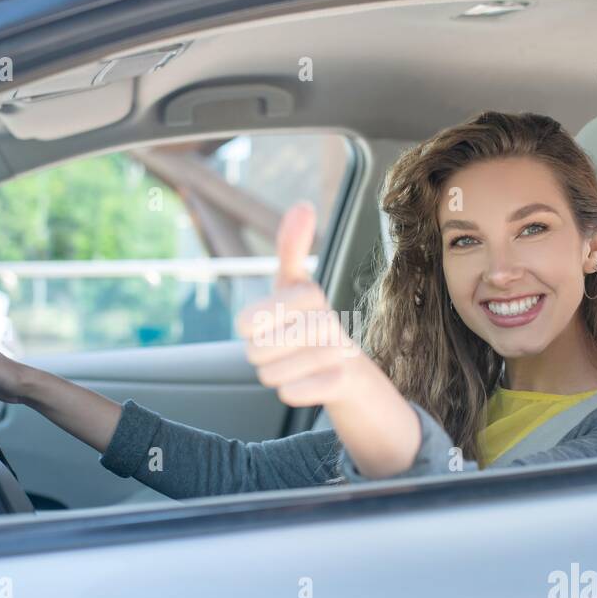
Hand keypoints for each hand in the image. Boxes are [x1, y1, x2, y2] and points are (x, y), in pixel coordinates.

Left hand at [235, 202, 363, 407]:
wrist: (350, 371)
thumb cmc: (310, 323)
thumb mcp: (295, 284)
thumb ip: (291, 247)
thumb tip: (304, 205)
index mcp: (307, 293)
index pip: (246, 321)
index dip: (249, 329)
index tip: (266, 324)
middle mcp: (325, 318)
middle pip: (255, 350)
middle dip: (260, 355)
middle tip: (281, 348)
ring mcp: (336, 351)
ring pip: (270, 374)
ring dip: (275, 374)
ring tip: (294, 364)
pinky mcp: (342, 381)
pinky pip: (291, 392)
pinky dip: (292, 391)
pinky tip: (307, 382)